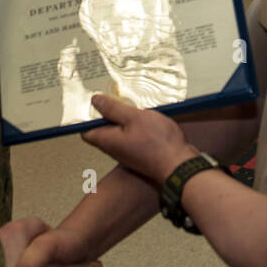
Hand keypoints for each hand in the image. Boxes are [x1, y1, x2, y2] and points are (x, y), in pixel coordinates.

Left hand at [82, 94, 196, 184]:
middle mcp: (114, 149)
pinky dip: (136, 127)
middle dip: (108, 114)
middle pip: (103, 130)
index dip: (87, 116)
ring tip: (134, 108)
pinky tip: (147, 119)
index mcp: (107, 140)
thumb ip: (113, 109)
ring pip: (119, 133)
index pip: (86, 130)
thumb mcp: (134, 117)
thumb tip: (96, 101)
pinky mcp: (140, 153)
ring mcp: (127, 153)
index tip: (95, 102)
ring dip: (124, 120)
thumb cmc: (158, 144)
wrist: (180, 166)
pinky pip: (132, 137)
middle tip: (117, 100)